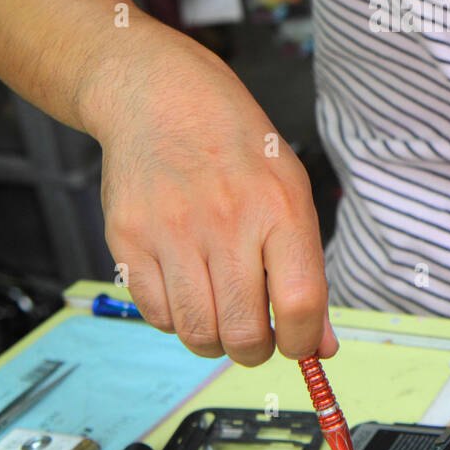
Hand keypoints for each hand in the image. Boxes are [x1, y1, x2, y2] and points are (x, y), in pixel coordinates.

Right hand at [96, 38, 335, 365]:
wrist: (161, 98)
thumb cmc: (237, 149)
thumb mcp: (290, 191)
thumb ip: (307, 270)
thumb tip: (322, 346)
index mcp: (280, 207)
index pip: (299, 303)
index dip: (302, 341)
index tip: (297, 343)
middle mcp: (227, 219)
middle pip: (243, 333)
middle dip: (255, 351)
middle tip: (255, 336)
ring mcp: (172, 230)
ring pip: (196, 333)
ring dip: (213, 341)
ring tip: (220, 314)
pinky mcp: (128, 238)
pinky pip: (156, 315)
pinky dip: (175, 318)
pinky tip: (186, 288)